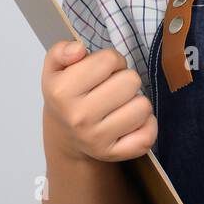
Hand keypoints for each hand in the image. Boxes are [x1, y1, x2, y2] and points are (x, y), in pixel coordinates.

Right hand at [41, 40, 156, 162]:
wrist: (65, 136)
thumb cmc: (67, 96)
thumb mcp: (55, 69)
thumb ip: (62, 50)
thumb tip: (78, 49)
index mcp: (62, 91)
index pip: (110, 59)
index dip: (111, 61)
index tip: (102, 71)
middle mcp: (78, 117)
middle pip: (131, 80)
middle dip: (125, 80)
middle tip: (112, 88)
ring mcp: (97, 138)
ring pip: (143, 106)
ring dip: (136, 102)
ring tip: (120, 105)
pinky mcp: (114, 154)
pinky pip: (148, 134)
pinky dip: (146, 125)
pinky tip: (130, 122)